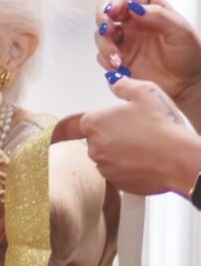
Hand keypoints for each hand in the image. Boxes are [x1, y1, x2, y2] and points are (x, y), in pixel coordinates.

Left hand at [59, 77, 200, 195]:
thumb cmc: (162, 126)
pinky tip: (145, 160)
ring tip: (143, 146)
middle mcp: (93, 147)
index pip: (85, 121)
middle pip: (95, 140)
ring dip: (119, 153)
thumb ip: (123, 85)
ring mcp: (105, 167)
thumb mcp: (144, 92)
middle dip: (111, 136)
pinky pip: (118, 173)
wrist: (180, 158)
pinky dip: (128, 168)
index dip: (103, 119)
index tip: (114, 121)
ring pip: (107, 157)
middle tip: (136, 132)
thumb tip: (114, 82)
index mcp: (94, 123)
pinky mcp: (117, 183)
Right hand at [95, 0, 200, 103]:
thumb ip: (159, 15)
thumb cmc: (190, 57)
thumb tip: (135, 7)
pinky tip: (119, 67)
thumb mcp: (181, 31)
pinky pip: (102, 56)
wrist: (188, 85)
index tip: (114, 9)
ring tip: (116, 57)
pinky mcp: (119, 59)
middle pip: (108, 13)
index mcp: (150, 11)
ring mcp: (124, 42)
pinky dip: (106, 60)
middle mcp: (134, 24)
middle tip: (106, 28)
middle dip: (102, 18)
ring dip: (104, 43)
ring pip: (101, 35)